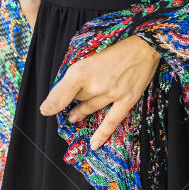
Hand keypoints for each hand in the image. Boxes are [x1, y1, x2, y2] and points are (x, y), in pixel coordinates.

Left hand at [38, 35, 160, 149]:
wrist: (143, 45)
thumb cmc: (115, 48)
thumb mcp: (88, 55)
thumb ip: (76, 72)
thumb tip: (64, 90)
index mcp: (81, 69)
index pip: (61, 92)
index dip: (51, 103)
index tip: (45, 111)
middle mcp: (94, 83)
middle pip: (77, 97)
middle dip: (74, 98)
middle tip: (69, 102)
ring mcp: (111, 93)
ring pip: (90, 107)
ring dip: (81, 112)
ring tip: (73, 117)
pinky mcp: (127, 99)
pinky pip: (112, 121)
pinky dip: (102, 133)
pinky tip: (94, 143)